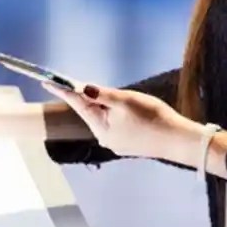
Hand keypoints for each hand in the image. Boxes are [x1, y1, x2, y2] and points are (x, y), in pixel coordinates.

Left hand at [40, 82, 197, 161]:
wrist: (178, 140)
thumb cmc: (153, 117)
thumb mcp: (126, 100)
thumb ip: (102, 94)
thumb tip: (82, 88)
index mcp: (100, 127)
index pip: (78, 104)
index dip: (63, 90)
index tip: (48, 81)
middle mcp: (104, 138)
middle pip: (90, 112)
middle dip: (88, 97)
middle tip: (86, 84)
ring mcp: (116, 143)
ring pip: (103, 118)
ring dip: (104, 106)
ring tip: (121, 100)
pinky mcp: (127, 144)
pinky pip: (115, 125)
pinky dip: (115, 115)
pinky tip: (130, 111)